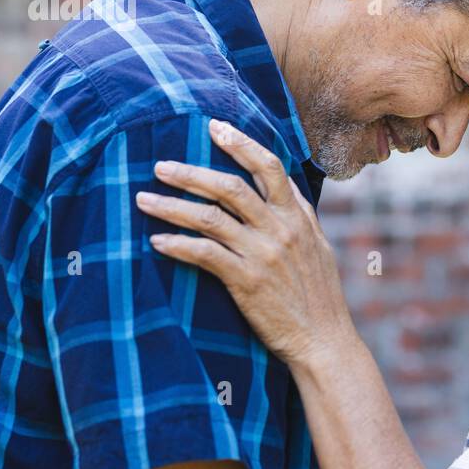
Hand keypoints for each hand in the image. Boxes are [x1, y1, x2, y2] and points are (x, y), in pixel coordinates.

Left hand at [135, 118, 352, 365]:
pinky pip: (206, 255)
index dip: (241, 144)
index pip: (270, 168)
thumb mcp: (317, 249)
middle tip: (160, 165)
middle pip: (231, 187)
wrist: (324, 341)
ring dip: (173, 206)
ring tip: (144, 199)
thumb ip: (299, 217)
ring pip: (211, 218)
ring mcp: (264, 255)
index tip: (214, 127)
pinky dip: (178, 245)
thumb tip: (283, 190)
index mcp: (298, 218)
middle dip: (191, 172)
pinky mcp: (247, 282)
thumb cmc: (318, 298)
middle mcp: (281, 230)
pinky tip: (157, 242)